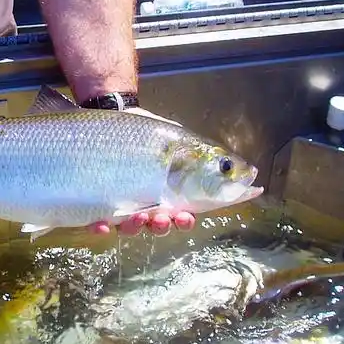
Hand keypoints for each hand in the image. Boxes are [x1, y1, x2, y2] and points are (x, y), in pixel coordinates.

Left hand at [86, 105, 195, 236]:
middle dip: (163, 225)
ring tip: (139, 216)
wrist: (115, 116)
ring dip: (136, 227)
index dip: (185, 222)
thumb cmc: (149, 131)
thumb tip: (245, 171)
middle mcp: (148, 203)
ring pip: (131, 227)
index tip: (187, 218)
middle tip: (164, 219)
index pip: (182, 214)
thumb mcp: (178, 141)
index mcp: (170, 193)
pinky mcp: (98, 203)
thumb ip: (202, 159)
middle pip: (157, 225)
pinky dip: (100, 227)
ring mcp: (122, 204)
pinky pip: (98, 222)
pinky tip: (101, 225)